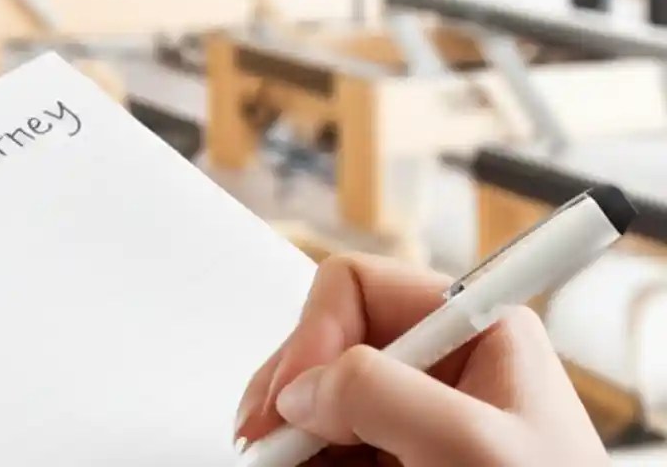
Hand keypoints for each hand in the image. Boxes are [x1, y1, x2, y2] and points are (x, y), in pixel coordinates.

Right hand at [233, 254, 607, 465]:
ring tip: (277, 465)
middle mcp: (435, 364)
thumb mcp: (470, 447)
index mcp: (471, 328)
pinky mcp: (395, 458)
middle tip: (263, 443)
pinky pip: (325, 445)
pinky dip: (302, 459)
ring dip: (289, 434)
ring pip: (314, 401)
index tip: (290, 398)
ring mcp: (412, 416)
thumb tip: (304, 387)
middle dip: (287, 393)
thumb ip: (382, 394)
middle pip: (322, 346)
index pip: (355, 286)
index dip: (311, 336)